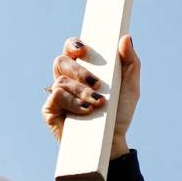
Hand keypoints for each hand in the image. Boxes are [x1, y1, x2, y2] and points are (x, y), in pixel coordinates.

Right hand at [43, 35, 139, 158]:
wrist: (111, 142)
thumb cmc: (118, 114)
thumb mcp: (130, 87)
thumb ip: (131, 62)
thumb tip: (125, 37)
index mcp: (83, 70)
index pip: (72, 49)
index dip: (74, 45)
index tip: (84, 49)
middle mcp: (67, 80)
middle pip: (62, 61)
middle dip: (79, 71)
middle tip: (96, 83)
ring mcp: (57, 95)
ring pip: (61, 80)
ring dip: (81, 91)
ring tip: (97, 103)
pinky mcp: (50, 110)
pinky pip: (56, 96)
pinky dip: (73, 102)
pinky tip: (86, 111)